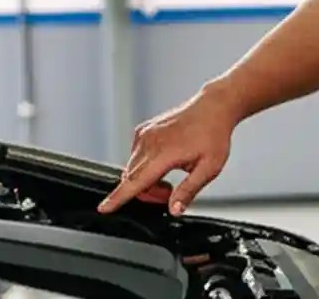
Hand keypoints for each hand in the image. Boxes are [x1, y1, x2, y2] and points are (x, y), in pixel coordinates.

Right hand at [97, 87, 238, 216]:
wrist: (213, 108)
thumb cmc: (213, 134)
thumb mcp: (209, 168)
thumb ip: (188, 191)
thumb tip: (174, 210)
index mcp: (164, 153)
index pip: (136, 182)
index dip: (118, 198)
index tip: (104, 208)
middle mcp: (150, 142)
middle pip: (133, 179)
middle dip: (147, 193)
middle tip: (170, 193)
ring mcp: (145, 134)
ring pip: (132, 169)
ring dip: (146, 180)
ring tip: (170, 178)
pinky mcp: (143, 130)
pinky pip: (135, 156)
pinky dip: (144, 166)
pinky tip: (163, 163)